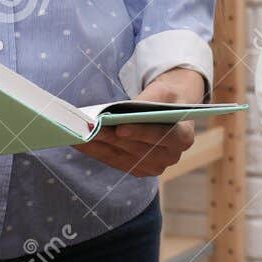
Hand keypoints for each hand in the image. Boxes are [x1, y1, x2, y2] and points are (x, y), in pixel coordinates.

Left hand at [73, 66, 206, 176]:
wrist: (168, 111)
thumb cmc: (165, 98)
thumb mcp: (161, 91)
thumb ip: (147, 101)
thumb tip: (121, 111)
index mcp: (183, 137)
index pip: (162, 136)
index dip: (141, 133)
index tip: (119, 128)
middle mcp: (171, 157)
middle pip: (136, 148)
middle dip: (111, 138)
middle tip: (90, 128)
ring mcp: (154, 167)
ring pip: (121, 156)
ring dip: (98, 146)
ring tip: (78, 134)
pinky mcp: (137, 170)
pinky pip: (113, 161)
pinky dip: (95, 151)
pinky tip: (79, 142)